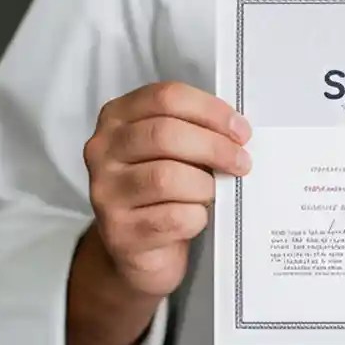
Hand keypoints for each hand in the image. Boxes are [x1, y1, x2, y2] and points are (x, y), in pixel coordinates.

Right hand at [83, 81, 251, 295]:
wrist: (139, 248)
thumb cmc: (165, 191)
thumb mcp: (173, 151)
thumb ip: (196, 131)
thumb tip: (238, 132)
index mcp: (118, 118)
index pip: (165, 97)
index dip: (210, 110)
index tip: (240, 130)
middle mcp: (102, 150)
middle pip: (165, 134)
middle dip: (214, 147)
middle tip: (241, 162)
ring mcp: (105, 191)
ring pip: (166, 177)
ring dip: (204, 186)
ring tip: (215, 193)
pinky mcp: (119, 231)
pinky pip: (172, 217)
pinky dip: (196, 217)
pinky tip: (197, 218)